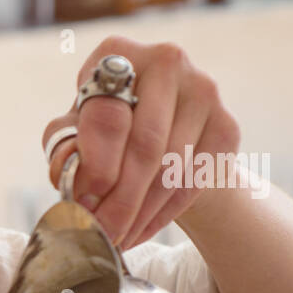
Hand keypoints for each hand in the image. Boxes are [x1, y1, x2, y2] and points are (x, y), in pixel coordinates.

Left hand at [41, 36, 241, 249]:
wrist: (161, 137)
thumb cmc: (106, 132)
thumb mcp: (76, 133)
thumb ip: (64, 145)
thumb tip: (67, 169)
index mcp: (116, 53)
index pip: (108, 116)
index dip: (95, 167)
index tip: (83, 205)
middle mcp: (165, 60)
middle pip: (144, 146)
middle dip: (119, 200)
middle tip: (100, 234)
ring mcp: (203, 90)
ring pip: (170, 168)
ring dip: (139, 213)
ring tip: (115, 238)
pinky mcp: (227, 125)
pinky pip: (193, 180)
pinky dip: (162, 214)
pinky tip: (139, 232)